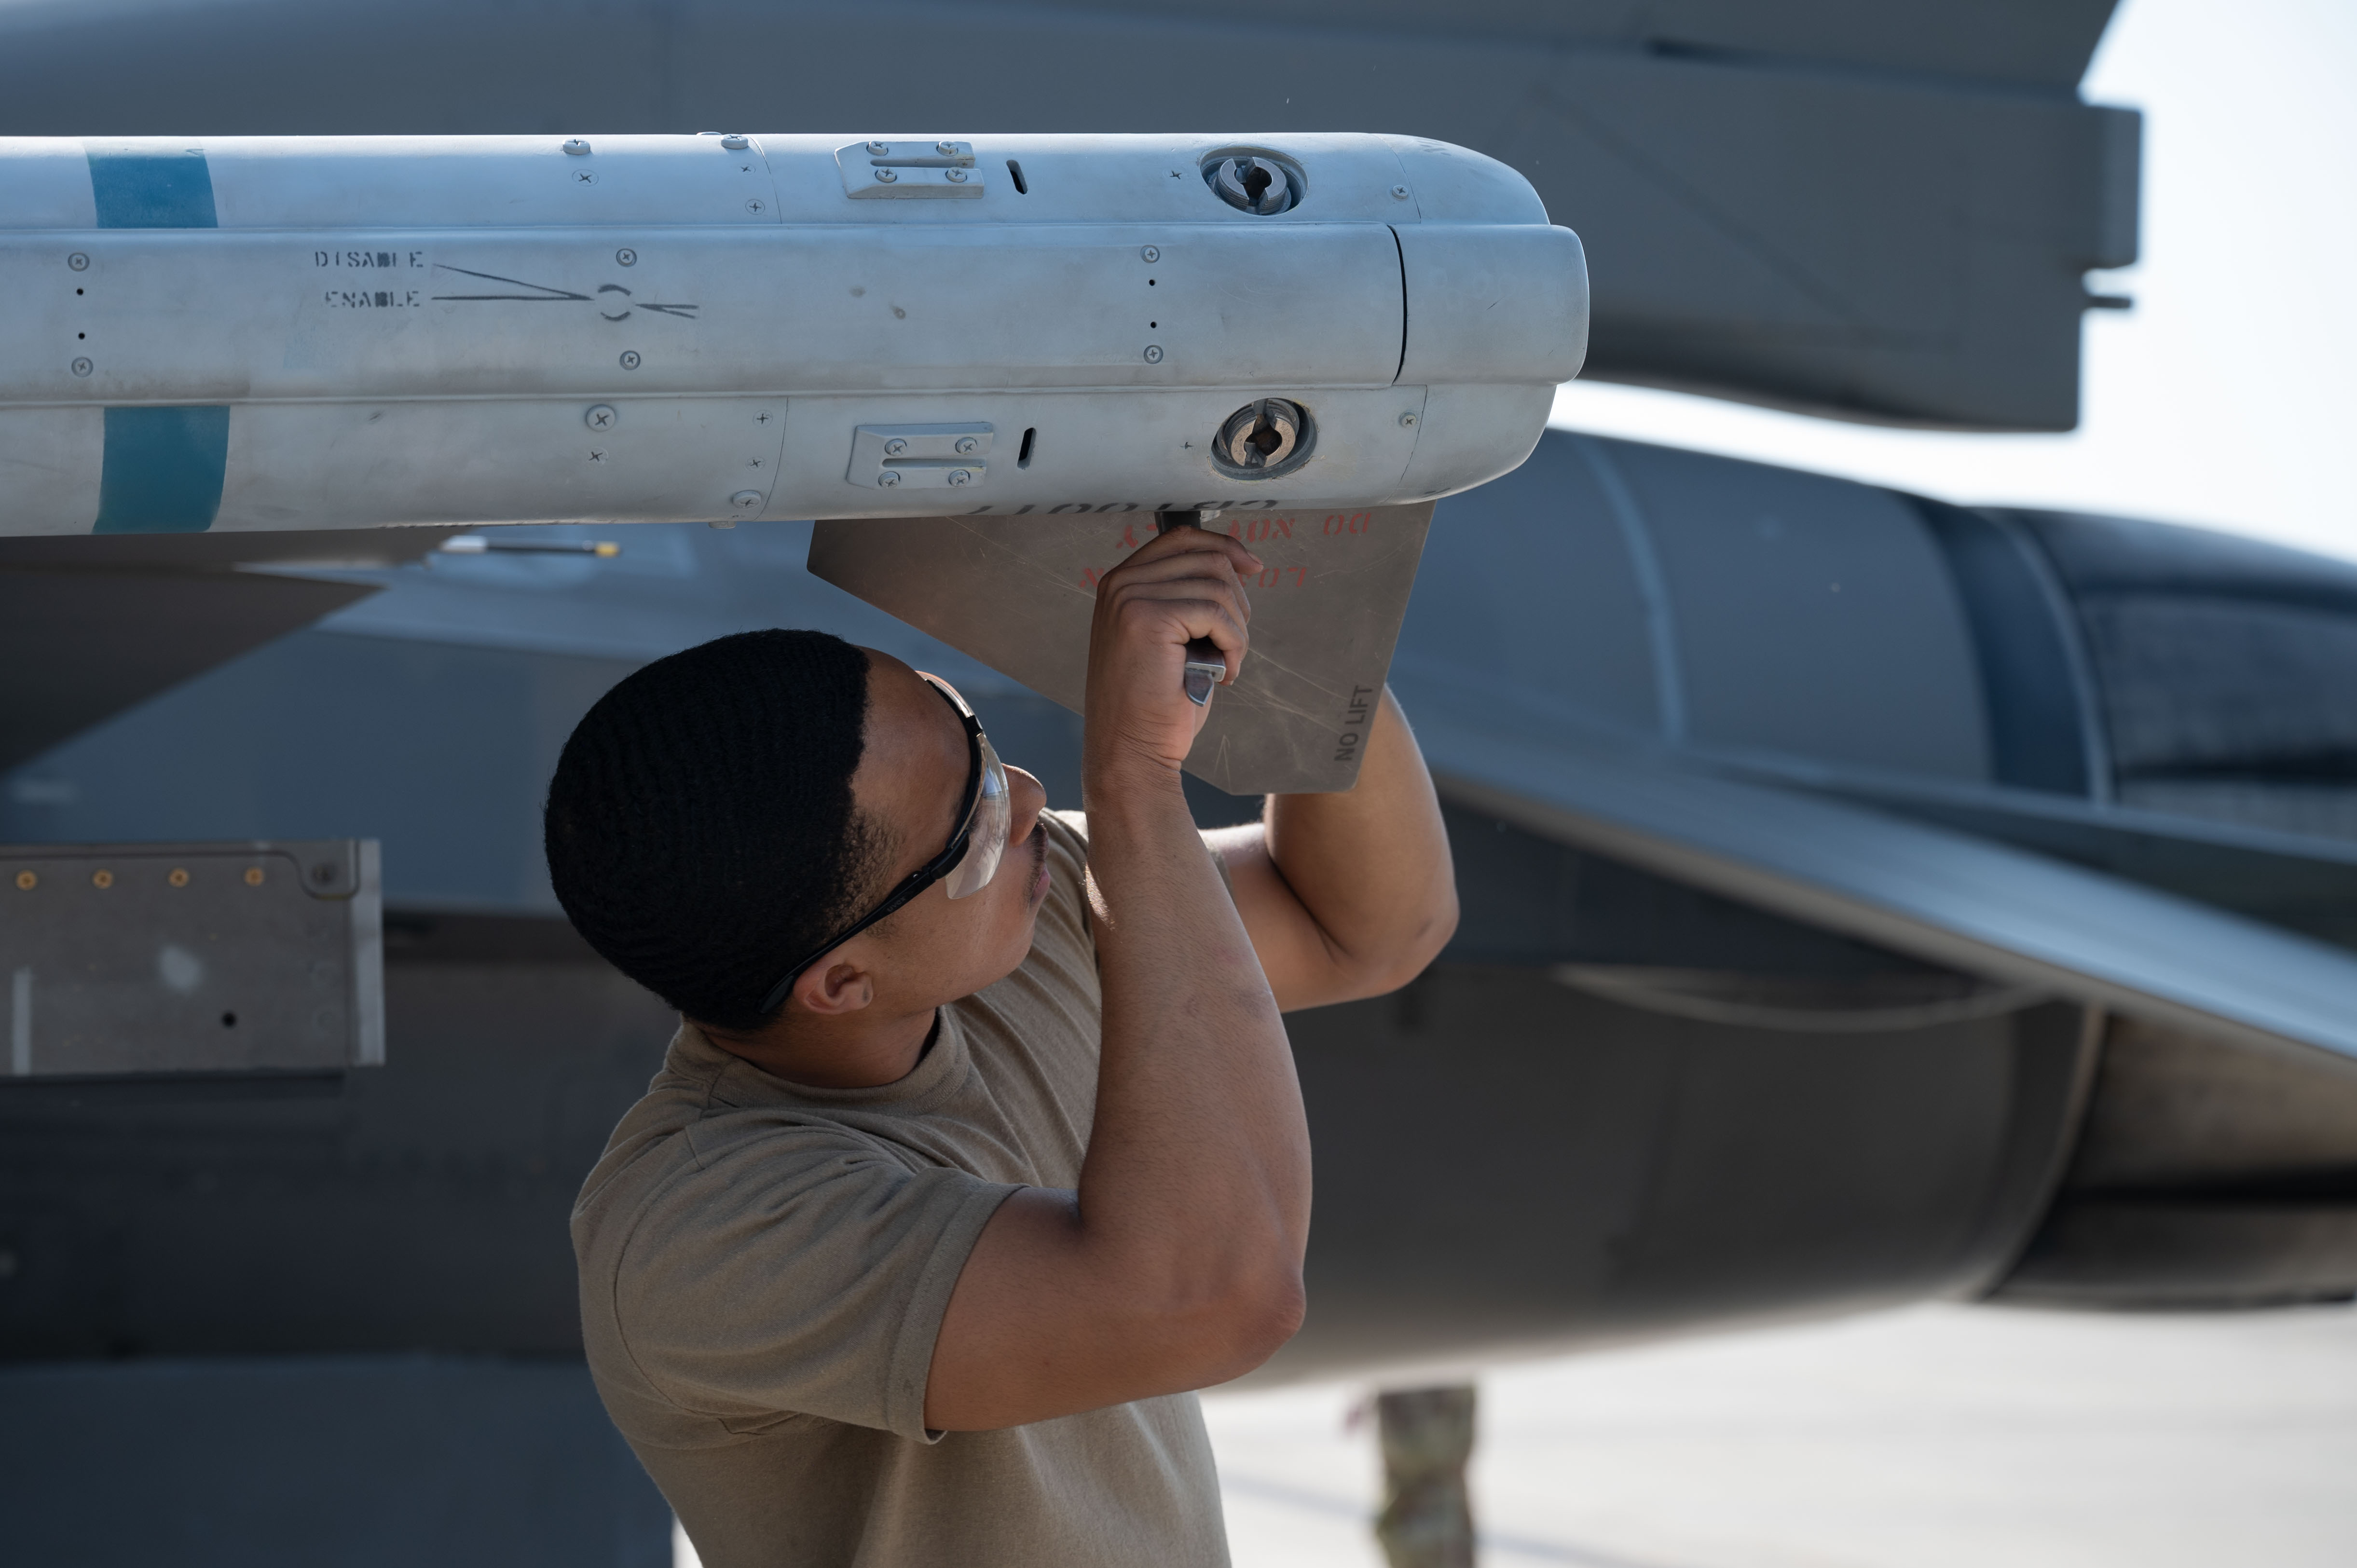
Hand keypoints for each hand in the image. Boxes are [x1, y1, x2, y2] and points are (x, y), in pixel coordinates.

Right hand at [1083, 522, 1260, 776]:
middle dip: (1237, 600)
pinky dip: (1234, 644)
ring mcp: (1130, 597)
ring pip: (1218, 585)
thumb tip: (1241, 563)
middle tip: (1233, 644)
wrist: (1131, 750)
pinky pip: (1217, 612)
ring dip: (1237, 628)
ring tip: (1225, 663)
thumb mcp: (1174, 638)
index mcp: (1122, 583)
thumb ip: (1189, 597)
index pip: (1182, 538)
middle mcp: (1120, 583)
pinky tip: (1222, 673)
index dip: (1225, 547)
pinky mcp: (1147, 618)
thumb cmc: (1156, 704)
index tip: (1253, 568)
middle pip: (1207, 557)